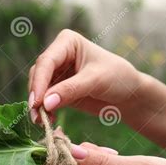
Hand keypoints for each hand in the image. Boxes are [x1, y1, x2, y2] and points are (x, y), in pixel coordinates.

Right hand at [28, 29, 142, 122]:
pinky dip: (44, 111)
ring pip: (39, 89)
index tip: (37, 102)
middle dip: (36, 96)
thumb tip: (45, 103)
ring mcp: (58, 73)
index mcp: (67, 42)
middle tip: (36, 116)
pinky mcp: (59, 90)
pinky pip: (45, 100)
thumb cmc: (118, 78)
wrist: (129, 94)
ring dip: (38, 106)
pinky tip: (48, 121)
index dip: (39, 82)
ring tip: (41, 122)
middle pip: (38, 75)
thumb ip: (70, 90)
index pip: (47, 61)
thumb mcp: (95, 81)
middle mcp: (59, 55)